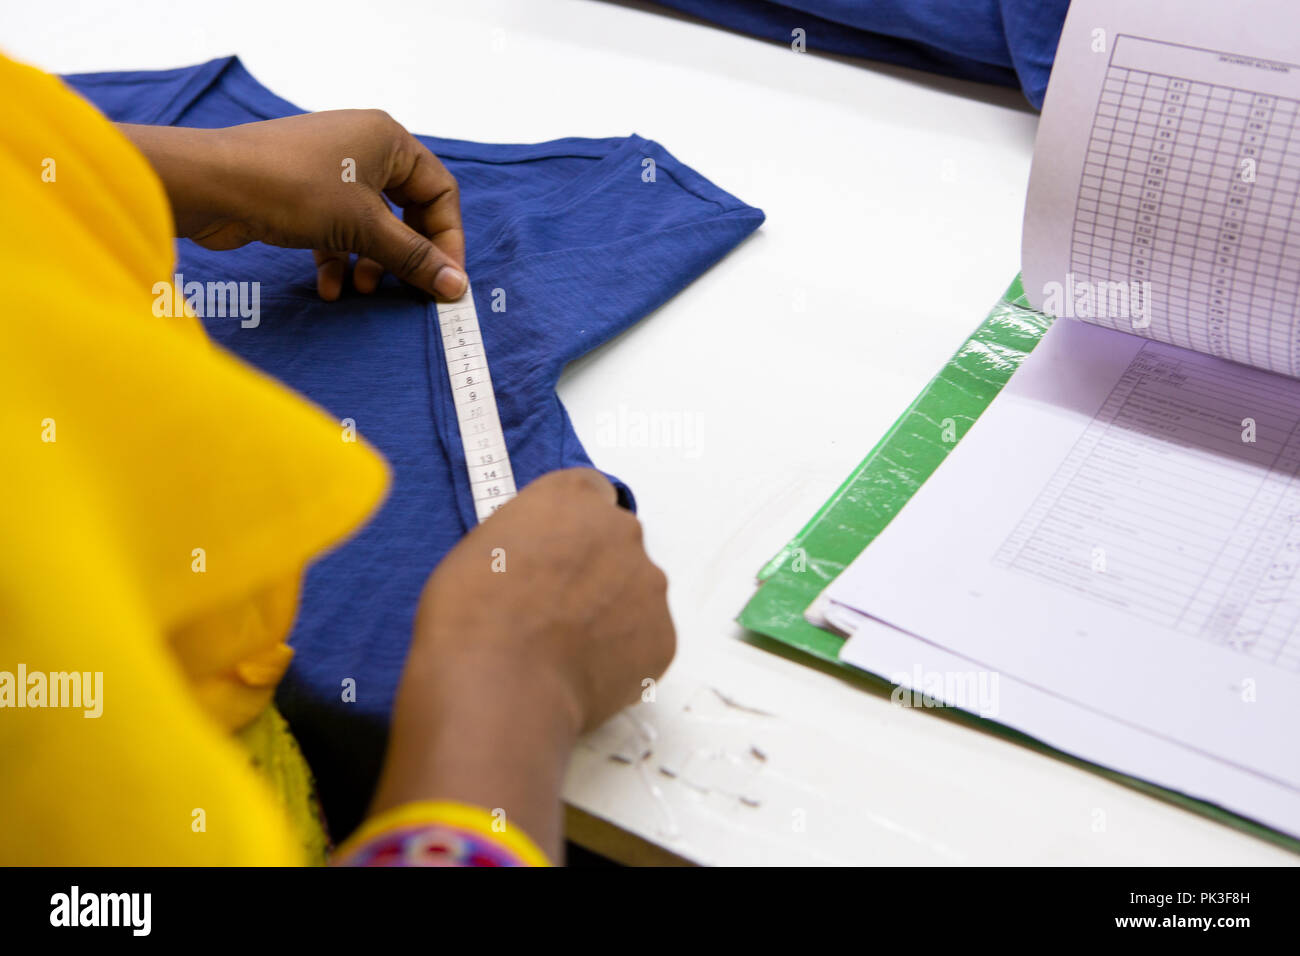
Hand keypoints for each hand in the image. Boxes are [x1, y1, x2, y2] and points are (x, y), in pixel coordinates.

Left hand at [118, 110, 466, 299]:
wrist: (209, 184)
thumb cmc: (292, 189)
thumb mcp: (364, 227)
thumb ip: (414, 258)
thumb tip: (457, 286)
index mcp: (388, 139)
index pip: (439, 192)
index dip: (447, 239)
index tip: (447, 280)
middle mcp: (363, 147)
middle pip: (406, 211)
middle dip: (405, 254)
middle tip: (408, 289)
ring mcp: (330, 169)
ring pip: (370, 225)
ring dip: (370, 262)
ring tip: (361, 289)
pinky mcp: (302, 193)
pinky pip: (337, 230)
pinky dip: (338, 260)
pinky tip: (330, 289)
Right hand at [371, 469, 675, 858]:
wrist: (501, 685)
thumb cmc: (472, 615)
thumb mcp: (481, 546)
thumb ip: (528, 539)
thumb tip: (538, 564)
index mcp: (573, 496)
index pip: (588, 494)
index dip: (571, 527)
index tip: (555, 553)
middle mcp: (621, 530)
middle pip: (616, 542)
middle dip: (595, 569)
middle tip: (556, 608)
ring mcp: (649, 585)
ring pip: (634, 592)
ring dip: (611, 610)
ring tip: (566, 648)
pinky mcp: (663, 636)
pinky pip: (645, 639)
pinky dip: (622, 652)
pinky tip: (583, 672)